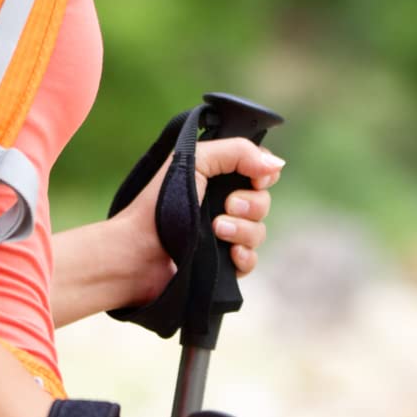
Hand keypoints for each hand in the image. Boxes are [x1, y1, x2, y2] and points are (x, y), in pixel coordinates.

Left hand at [109, 136, 282, 305]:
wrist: (139, 251)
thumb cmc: (160, 203)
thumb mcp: (195, 162)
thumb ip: (237, 152)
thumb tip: (277, 164)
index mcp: (214, 178)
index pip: (257, 171)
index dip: (263, 175)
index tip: (257, 179)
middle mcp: (219, 205)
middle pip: (262, 202)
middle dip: (251, 204)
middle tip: (227, 206)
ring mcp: (222, 236)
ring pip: (259, 231)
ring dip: (243, 230)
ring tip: (217, 229)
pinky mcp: (222, 265)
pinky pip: (251, 260)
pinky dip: (245, 256)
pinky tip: (230, 253)